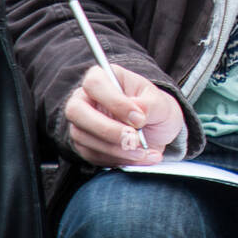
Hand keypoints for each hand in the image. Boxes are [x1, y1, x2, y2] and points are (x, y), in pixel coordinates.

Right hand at [64, 64, 184, 165]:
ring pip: (83, 137)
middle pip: (77, 111)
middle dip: (108, 129)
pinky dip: (117, 160)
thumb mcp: (160, 103)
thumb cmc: (154, 108)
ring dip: (116, 149)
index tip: (139, 119)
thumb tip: (137, 114)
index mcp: (103, 77)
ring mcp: (81, 123)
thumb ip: (150, 105)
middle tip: (135, 139)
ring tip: (143, 151)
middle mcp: (85, 98)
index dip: (115, 102)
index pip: (94, 83)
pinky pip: (92, 155)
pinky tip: (139, 158)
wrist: (156, 130)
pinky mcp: (83, 145)